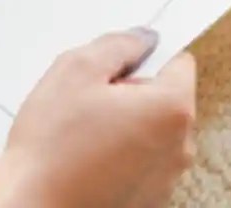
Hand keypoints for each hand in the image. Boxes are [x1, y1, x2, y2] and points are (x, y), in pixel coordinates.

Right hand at [0, 29, 196, 207]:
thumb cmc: (51, 149)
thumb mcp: (76, 70)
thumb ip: (118, 44)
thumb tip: (142, 39)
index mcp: (171, 110)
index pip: (179, 61)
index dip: (145, 55)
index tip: (119, 61)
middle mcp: (179, 148)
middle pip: (165, 97)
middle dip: (131, 90)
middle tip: (88, 98)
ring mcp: (164, 179)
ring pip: (150, 130)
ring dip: (124, 123)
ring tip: (82, 132)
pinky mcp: (146, 199)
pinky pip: (139, 160)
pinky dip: (118, 153)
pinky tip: (84, 156)